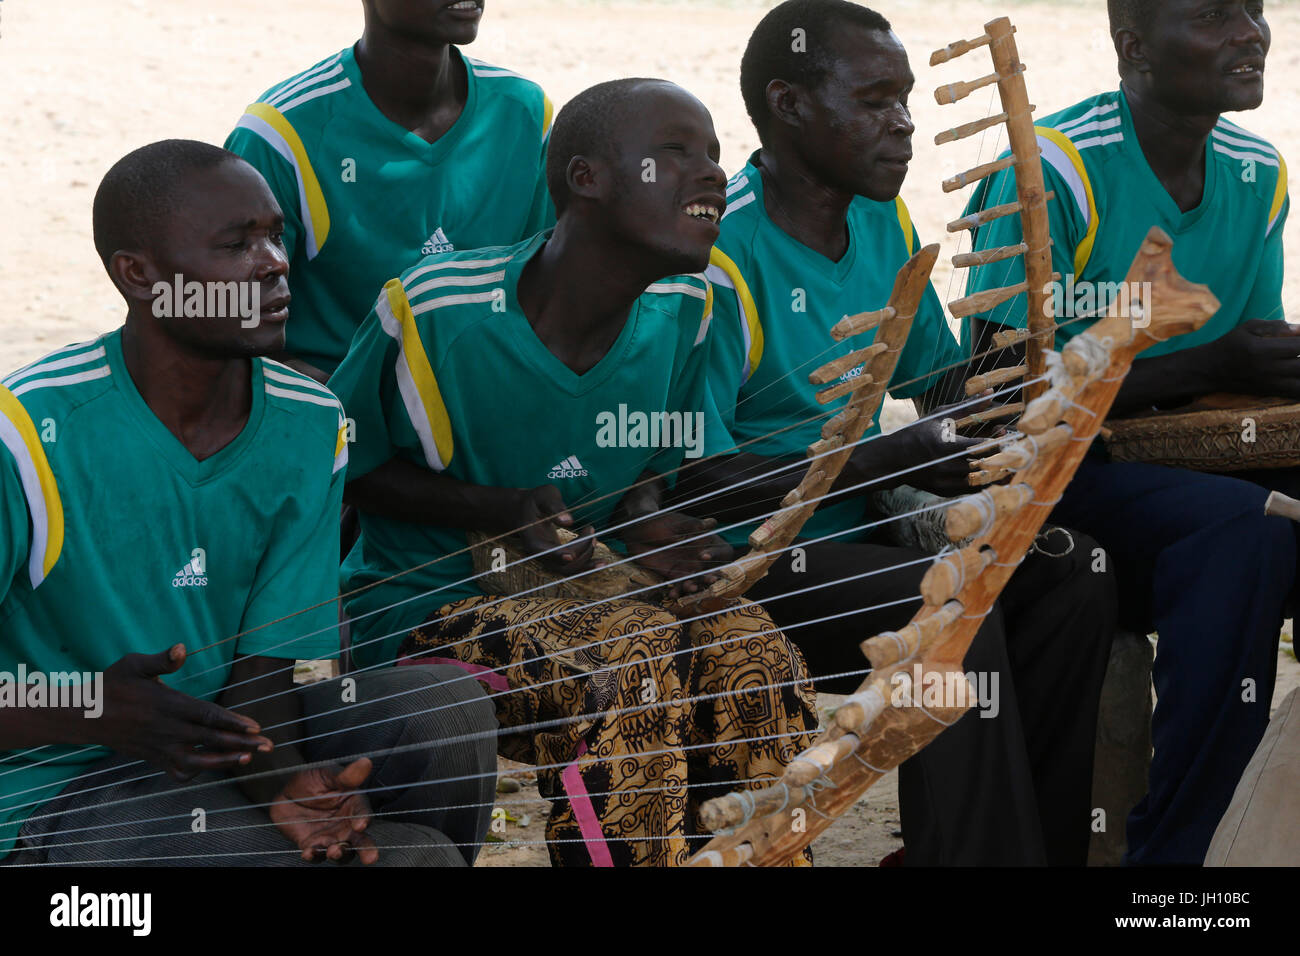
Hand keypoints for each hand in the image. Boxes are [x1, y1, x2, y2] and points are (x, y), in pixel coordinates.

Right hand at [98, 644, 271, 780]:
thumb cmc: (113, 684)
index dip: (233, 722)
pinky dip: (196, 772)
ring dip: (226, 761)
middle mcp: (167, 729)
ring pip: (198, 760)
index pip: (207, 716)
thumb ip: (162, 659)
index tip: (255, 727)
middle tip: (269, 746)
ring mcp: (160, 747)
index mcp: (167, 705)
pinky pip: (178, 770)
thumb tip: (182, 649)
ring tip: (248, 760)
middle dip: (242, 743)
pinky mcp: (153, 758)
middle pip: (211, 739)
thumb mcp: (134, 664)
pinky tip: (213, 767)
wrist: (84, 715)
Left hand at [269, 758, 377, 863]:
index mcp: (354, 805)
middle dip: (367, 850)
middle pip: (361, 840)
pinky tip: (309, 852)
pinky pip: (316, 855)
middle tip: (371, 858)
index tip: (361, 824)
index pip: (363, 813)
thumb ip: (346, 775)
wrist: (288, 792)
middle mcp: (347, 825)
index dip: (364, 819)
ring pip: (342, 852)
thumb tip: (366, 762)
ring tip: (334, 851)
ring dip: (340, 855)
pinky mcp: (312, 845)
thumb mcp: (328, 774)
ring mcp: (330, 837)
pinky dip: (314, 856)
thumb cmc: (313, 779)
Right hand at [513, 484, 598, 573]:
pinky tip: (602, 562)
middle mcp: (540, 555)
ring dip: (587, 559)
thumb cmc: (536, 500)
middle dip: (580, 550)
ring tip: (596, 539)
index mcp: (533, 540)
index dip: (559, 555)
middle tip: (590, 528)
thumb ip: (555, 507)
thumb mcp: (544, 496)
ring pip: (570, 569)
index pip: (546, 553)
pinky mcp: (558, 557)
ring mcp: (549, 558)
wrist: (526, 509)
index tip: (572, 554)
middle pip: (562, 564)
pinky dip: (588, 566)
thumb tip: (569, 521)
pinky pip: (574, 567)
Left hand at [622, 511, 733, 598]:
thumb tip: (712, 522)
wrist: (636, 533)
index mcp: (702, 541)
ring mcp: (686, 566)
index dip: (713, 553)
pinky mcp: (674, 574)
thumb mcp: (676, 523)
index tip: (705, 556)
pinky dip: (677, 590)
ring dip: (694, 585)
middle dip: (708, 575)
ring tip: (691, 587)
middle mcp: (697, 555)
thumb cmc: (658, 522)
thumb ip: (693, 525)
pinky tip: (674, 594)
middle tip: (710, 580)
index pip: (715, 549)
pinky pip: (679, 585)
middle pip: (707, 568)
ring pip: (694, 579)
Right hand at [869, 401, 996, 497]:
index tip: (1007, 434)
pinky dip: (984, 483)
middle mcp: (946, 467)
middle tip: (1014, 450)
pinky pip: (971, 491)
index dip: (998, 441)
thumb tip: (991, 393)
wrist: (894, 459)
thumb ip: (968, 407)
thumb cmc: (918, 432)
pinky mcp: (944, 492)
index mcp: (945, 446)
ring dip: (996, 473)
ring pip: (980, 482)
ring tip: (1008, 465)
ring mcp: (945, 482)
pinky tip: (991, 474)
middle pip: (984, 465)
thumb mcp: (940, 416)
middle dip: (1001, 457)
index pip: (981, 446)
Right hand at [1210, 319, 1299, 397]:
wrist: (1210, 370)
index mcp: (1261, 349)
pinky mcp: (1270, 392)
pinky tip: (1296, 375)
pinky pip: (1295, 394)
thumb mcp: (1248, 327)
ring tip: (1297, 362)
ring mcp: (1269, 383)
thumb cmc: (1231, 344)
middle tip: (1299, 350)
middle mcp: (1266, 369)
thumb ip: (1276, 326)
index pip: (1298, 345)